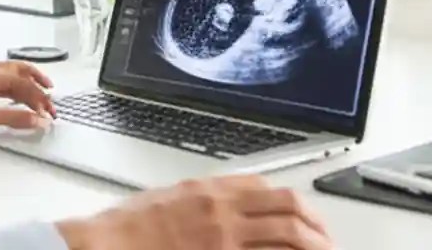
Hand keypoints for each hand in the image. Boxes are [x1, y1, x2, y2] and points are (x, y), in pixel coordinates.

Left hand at [0, 61, 55, 136]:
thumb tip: (36, 119)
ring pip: (5, 74)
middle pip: (16, 71)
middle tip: (49, 92)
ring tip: (33, 90)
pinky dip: (8, 87)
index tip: (48, 114)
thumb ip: (11, 117)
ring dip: (22, 81)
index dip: (39, 99)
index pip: (23, 85)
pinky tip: (5, 97)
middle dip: (36, 80)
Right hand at [56, 175, 332, 249]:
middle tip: (325, 239)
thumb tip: (229, 205)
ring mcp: (224, 238)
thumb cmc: (128, 227)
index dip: (292, 201)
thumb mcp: (169, 199)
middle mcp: (222, 210)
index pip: (266, 187)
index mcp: (208, 190)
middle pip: (287, 207)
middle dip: (314, 223)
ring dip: (313, 244)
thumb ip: (203, 199)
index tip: (302, 215)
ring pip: (287, 235)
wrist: (106, 244)